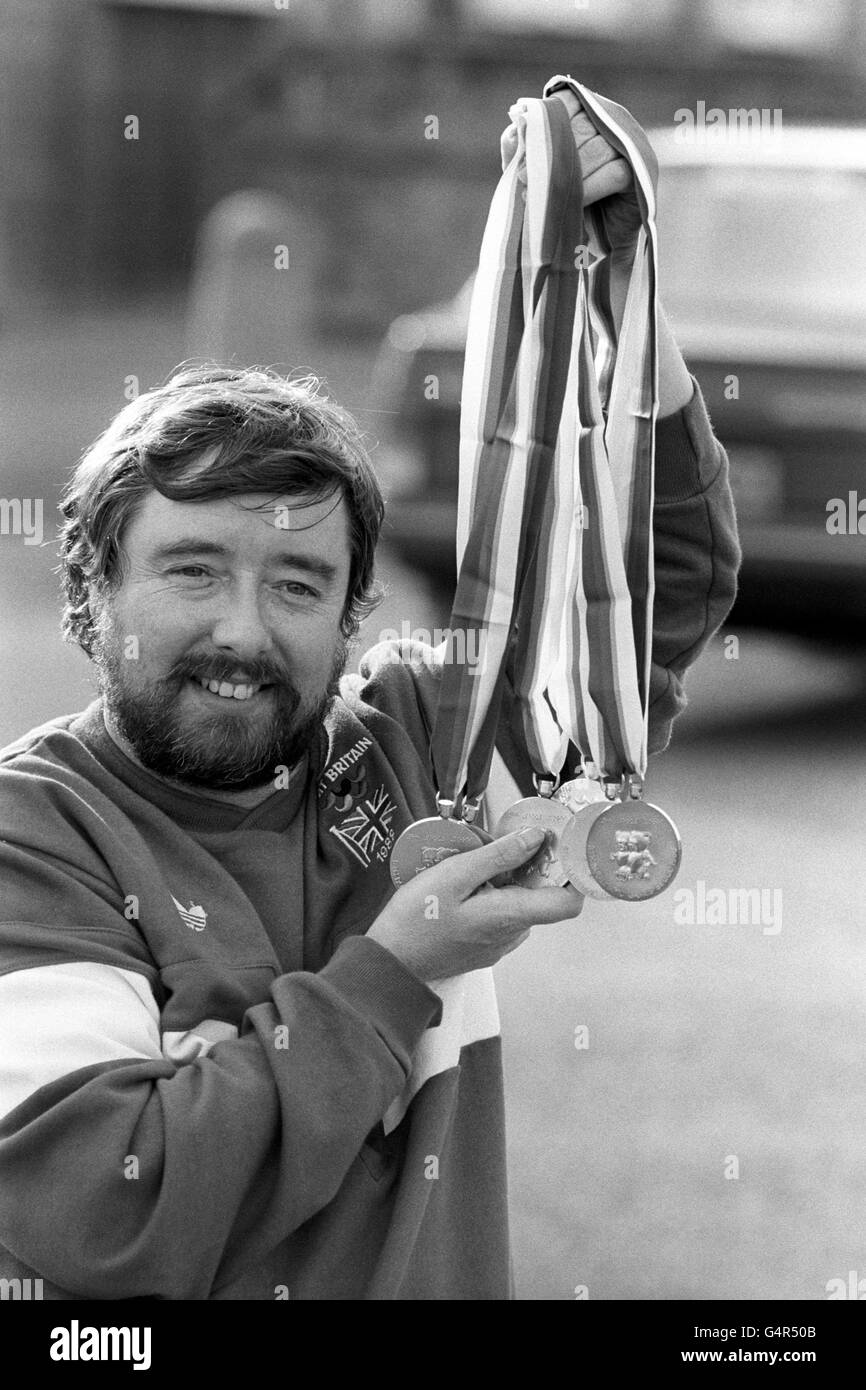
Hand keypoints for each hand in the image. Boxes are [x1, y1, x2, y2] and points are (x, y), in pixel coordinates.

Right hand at [368, 828, 583, 983]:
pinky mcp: (485, 947)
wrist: (390, 963)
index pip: (569, 902)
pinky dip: (495, 896)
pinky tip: (468, 886)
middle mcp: (513, 934)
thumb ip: (498, 856)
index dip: (572, 873)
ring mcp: (500, 944)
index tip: (559, 847)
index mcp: (511, 916)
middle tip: (504, 843)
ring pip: (522, 905)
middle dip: (531, 867)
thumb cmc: (415, 919)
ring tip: (478, 862)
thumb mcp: (454, 875)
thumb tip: (535, 838)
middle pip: (543, 897)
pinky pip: (503, 916)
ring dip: (510, 881)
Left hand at [500, 86, 642, 261]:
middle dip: (551, 153)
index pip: (567, 100)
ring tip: (543, 196)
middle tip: (525, 180)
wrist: (590, 246)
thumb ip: (522, 146)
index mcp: (588, 110)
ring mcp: (631, 143)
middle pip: (582, 124)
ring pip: (598, 148)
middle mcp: (613, 119)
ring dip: (568, 174)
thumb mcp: (534, 172)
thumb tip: (515, 119)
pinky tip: (573, 204)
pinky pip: (614, 172)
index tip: (525, 153)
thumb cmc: (562, 202)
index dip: (544, 124)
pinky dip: (590, 188)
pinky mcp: (641, 171)